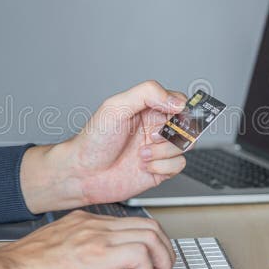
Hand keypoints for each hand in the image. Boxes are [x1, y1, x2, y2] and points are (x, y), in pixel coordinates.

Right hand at [0, 211, 174, 268]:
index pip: (130, 223)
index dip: (147, 243)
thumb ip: (78, 250)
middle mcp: (93, 224)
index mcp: (83, 222)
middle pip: (148, 225)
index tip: (146, 264)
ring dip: (161, 261)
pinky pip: (141, 253)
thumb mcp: (56, 251)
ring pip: (151, 235)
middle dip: (164, 251)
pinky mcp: (98, 253)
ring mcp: (97, 236)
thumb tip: (96, 268)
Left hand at [20, 81, 188, 212]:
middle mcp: (155, 127)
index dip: (182, 108)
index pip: (179, 101)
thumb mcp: (116, 107)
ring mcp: (158, 148)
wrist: (82, 174)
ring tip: (141, 153)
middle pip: (186, 124)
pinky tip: (143, 166)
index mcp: (148, 109)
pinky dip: (163, 166)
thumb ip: (147, 94)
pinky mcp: (160, 169)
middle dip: (174, 132)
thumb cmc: (93, 139)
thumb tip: (176, 100)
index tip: (175, 114)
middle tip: (153, 136)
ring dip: (163, 151)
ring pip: (184, 146)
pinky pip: (178, 165)